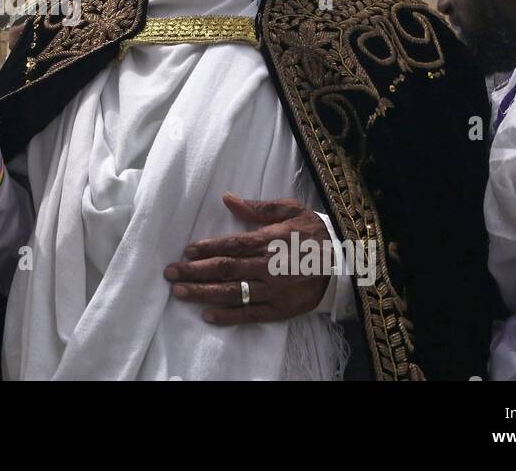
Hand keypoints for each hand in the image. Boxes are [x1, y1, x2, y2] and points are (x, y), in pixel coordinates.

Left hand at [164, 195, 330, 324]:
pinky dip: (228, 316)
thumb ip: (258, 207)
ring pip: (233, 292)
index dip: (206, 248)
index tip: (186, 251)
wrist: (346, 263)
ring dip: (203, 293)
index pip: (232, 245)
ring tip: (179, 292)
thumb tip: (227, 198)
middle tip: (170, 273)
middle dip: (194, 271)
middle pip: (225, 270)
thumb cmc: (313, 233)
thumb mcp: (291, 210)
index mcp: (270, 240)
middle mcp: (269, 266)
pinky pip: (251, 314)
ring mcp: (275, 290)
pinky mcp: (281, 309)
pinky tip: (207, 316)